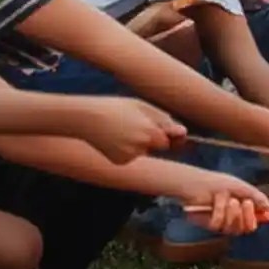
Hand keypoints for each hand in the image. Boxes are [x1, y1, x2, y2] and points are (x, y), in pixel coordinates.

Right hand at [73, 98, 187, 163]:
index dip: (167, 135)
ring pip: (143, 151)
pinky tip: (115, 138)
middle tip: (135, 125)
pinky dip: (127, 149)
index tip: (162, 130)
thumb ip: (164, 120)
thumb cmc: (115, 107)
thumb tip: (183, 132)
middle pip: (157, 147)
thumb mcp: (142, 106)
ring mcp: (129, 156)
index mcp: (150, 132)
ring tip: (121, 129)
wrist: (85, 118)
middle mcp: (141, 147)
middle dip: (153, 138)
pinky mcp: (119, 162)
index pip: (169, 141)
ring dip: (139, 143)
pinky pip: (131, 156)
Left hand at [178, 172, 268, 235]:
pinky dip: (219, 212)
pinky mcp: (210, 226)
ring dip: (232, 212)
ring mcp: (223, 223)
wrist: (197, 183)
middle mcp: (234, 218)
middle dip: (248, 215)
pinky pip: (220, 225)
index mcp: (243, 209)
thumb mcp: (240, 186)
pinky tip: (215, 203)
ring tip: (227, 199)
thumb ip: (256, 196)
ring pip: (234, 228)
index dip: (263, 218)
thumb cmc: (218, 182)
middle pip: (248, 228)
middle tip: (245, 202)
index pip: (256, 219)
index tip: (268, 214)